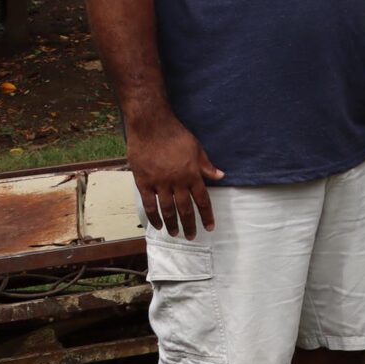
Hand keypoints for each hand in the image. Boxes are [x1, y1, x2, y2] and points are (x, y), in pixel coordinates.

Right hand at [126, 112, 222, 239]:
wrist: (151, 126)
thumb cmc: (176, 135)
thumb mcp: (197, 148)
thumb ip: (206, 165)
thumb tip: (221, 176)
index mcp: (192, 174)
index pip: (202, 199)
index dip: (207, 215)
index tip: (210, 227)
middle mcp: (177, 181)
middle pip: (184, 208)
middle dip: (190, 224)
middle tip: (192, 236)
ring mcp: (159, 183)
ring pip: (167, 209)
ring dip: (172, 224)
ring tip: (175, 234)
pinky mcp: (143, 182)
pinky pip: (149, 204)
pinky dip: (153, 216)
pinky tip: (157, 225)